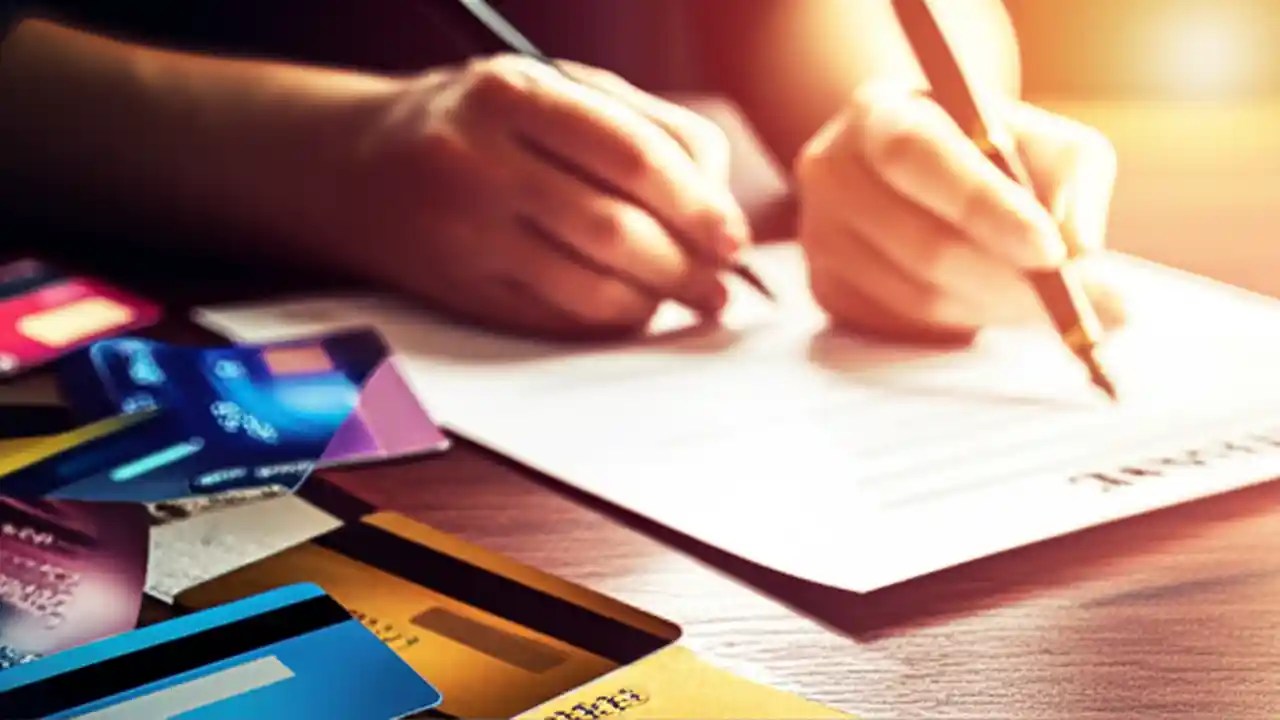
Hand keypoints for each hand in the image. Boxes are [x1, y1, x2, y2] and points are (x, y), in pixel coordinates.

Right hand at [324, 54, 746, 337]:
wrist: (359, 165)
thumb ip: (643, 126)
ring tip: (687, 298)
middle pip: (613, 228)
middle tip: (719, 283)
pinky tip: (632, 309)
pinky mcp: (457, 290)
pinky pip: (554, 321)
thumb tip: (717, 202)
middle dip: (684, 265)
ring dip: (654, 301)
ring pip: (586, 286)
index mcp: (512, 94)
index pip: (631, 154)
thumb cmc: (482, 122)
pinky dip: (608, 322)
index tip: (733, 237)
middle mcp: (478, 160)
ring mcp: (462, 231)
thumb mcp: (553, 90)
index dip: (696, 204)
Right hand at [795, 83, 1123, 341]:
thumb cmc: (986, 150)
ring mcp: (820, 237)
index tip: (1052, 253)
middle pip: (924, 245)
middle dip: (1015, 284)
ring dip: (999, 309)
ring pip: (921, 298)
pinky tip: (992, 301)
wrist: (913, 173)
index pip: (919, 158)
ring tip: (1052, 305)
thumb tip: (1077, 251)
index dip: (986, 208)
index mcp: (879, 115)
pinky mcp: (827, 289)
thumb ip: (1069, 177)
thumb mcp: (1039, 138)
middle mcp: (833, 173)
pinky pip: (905, 328)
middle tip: (1091, 309)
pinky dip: (964, 324)